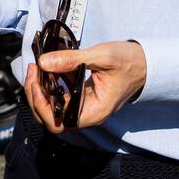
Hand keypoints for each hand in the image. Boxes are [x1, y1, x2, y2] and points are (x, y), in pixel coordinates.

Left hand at [27, 40, 146, 133]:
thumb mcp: (102, 56)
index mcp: (94, 112)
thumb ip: (72, 59)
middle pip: (50, 118)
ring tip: (36, 68)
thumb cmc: (130, 62)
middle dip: (35, 96)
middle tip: (32, 71)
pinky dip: (49, 84)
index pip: (58, 122)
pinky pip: (59, 97)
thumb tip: (44, 62)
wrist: (145, 62)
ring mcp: (83, 106)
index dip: (42, 105)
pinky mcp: (81, 97)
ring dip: (40, 90)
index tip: (37, 82)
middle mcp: (87, 114)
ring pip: (52, 108)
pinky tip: (47, 68)